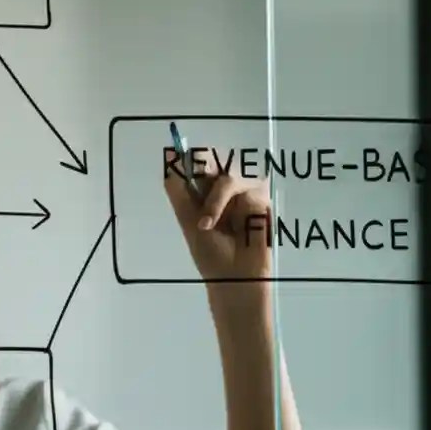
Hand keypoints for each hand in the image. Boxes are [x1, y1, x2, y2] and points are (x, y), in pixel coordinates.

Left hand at [163, 147, 273, 293]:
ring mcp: (243, 191)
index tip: (176, 152)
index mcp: (204, 191)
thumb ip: (178, 189)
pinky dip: (230, 204)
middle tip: (193, 187)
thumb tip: (169, 155)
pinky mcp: (261, 198)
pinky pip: (246, 188)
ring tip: (207, 224)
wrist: (235, 276)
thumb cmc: (210, 253)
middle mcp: (224, 187)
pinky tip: (230, 225)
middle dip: (203, 168)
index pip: (197, 162)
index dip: (188, 155)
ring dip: (215, 200)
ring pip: (228, 176)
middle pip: (216, 159)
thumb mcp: (187, 219)